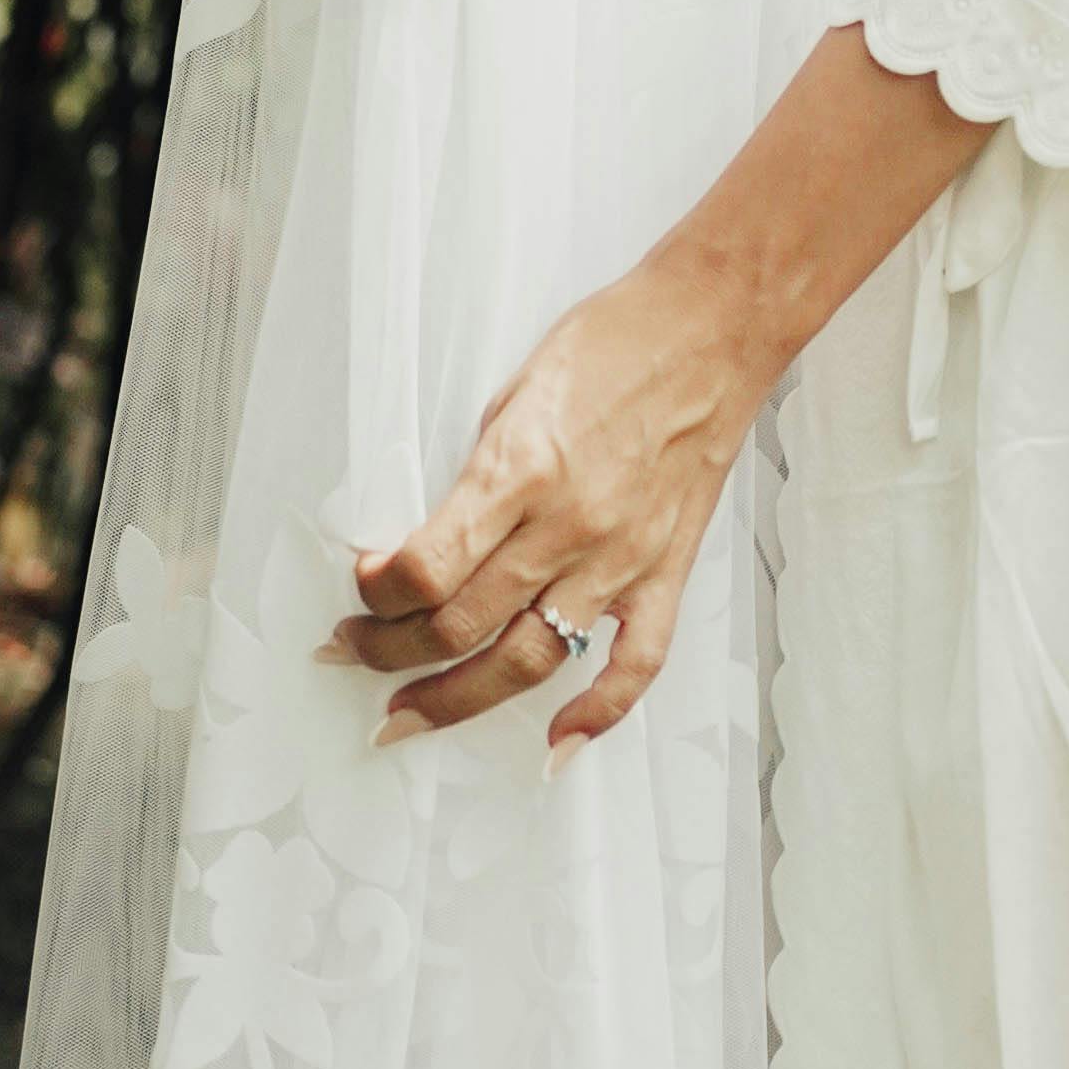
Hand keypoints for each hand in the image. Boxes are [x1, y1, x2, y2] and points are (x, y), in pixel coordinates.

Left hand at [334, 235, 775, 752]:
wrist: (713, 327)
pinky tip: (554, 741)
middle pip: (459, 625)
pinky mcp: (664, 572)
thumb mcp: (517, 389)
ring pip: (525, 661)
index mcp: (522, 469)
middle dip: (389, 651)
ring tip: (406, 713)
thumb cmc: (615, 340)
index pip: (426, 567)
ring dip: (454, 698)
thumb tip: (435, 538)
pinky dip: (593, 715)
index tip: (360, 590)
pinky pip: (632, 666)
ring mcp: (619, 558)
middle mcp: (568, 525)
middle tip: (355, 653)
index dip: (375, 594)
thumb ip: (481, 473)